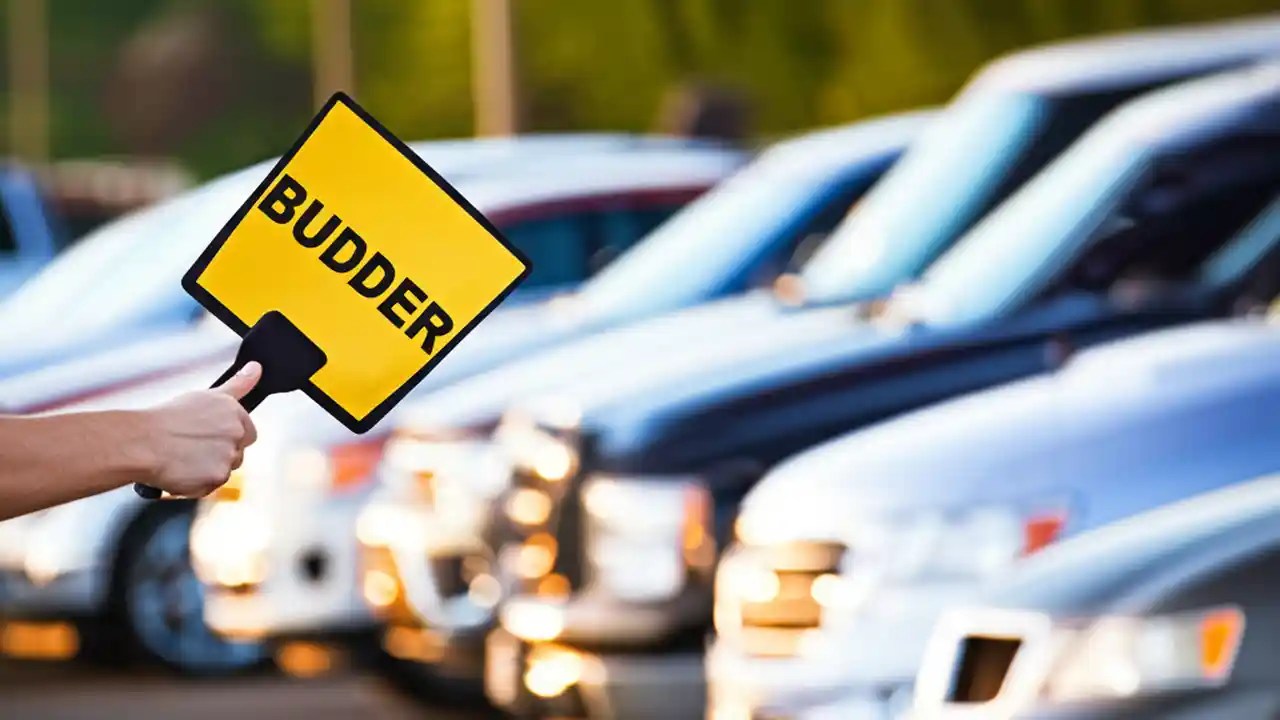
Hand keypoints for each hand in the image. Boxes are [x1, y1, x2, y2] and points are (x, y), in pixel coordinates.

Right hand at [140, 362, 260, 496]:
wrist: (141, 442)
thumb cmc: (166, 419)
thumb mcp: (205, 396)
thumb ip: (238, 384)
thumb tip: (256, 368)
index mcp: (234, 411)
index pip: (247, 431)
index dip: (227, 438)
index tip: (208, 438)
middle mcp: (236, 432)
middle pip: (238, 453)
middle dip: (219, 455)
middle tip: (191, 449)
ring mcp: (228, 455)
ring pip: (224, 471)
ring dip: (206, 470)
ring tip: (181, 459)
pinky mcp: (217, 477)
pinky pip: (211, 486)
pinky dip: (196, 484)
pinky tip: (179, 472)